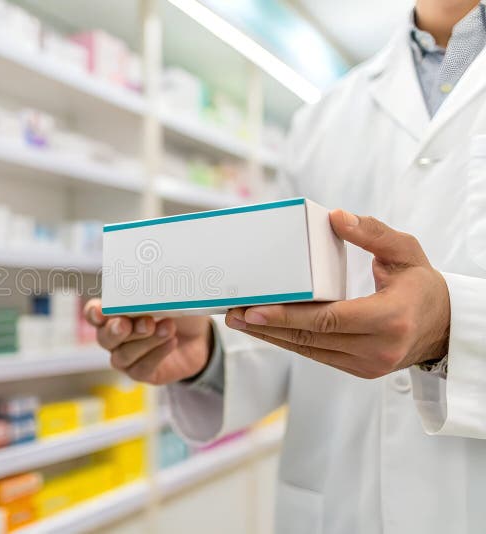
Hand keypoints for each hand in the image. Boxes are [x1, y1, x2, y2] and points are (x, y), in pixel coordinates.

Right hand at [84, 298, 213, 384]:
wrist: (198, 335)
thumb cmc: (177, 310)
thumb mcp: (168, 295)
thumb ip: (154, 291)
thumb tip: (153, 283)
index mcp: (114, 313)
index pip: (94, 314)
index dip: (94, 313)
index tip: (101, 311)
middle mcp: (115, 337)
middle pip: (105, 337)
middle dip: (117, 330)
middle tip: (135, 322)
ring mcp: (127, 358)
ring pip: (124, 355)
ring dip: (146, 341)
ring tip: (167, 327)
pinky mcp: (142, 373)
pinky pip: (142, 367)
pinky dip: (157, 353)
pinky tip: (172, 341)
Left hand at [225, 210, 450, 378]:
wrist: (445, 327)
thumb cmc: (424, 286)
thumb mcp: (405, 251)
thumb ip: (372, 233)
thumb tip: (336, 217)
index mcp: (390, 318)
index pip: (328, 319)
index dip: (288, 316)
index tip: (255, 310)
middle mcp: (378, 348)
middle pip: (311, 338)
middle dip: (267, 326)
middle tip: (234, 313)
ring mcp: (368, 364)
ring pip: (309, 350)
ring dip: (271, 336)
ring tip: (239, 321)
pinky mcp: (359, 370)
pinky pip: (317, 355)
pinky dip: (290, 341)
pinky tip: (266, 329)